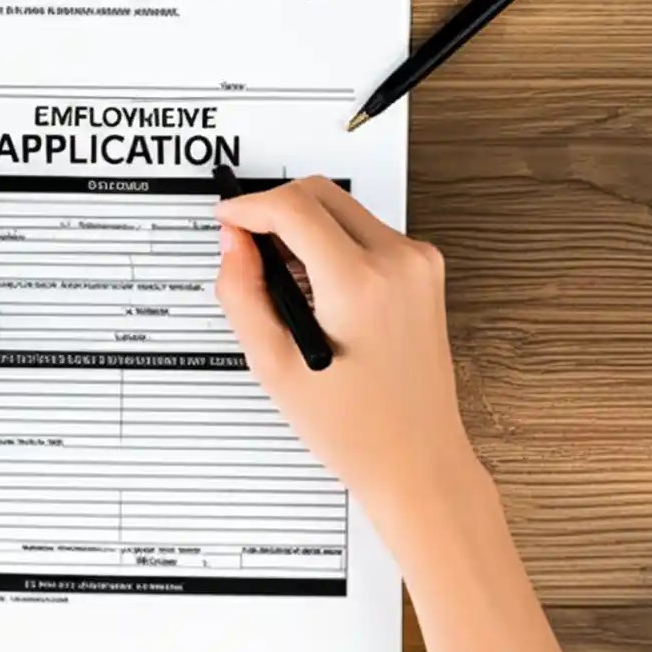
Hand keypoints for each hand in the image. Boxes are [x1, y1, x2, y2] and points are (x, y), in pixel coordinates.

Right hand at [214, 177, 475, 509]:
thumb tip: (233, 245)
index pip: (293, 207)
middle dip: (274, 208)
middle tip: (244, 246)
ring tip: (279, 279)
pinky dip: (330, 243)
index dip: (248, 207)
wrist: (418, 459)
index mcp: (359, 284)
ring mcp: (419, 264)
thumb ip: (242, 294)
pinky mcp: (425, 271)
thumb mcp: (273, 365)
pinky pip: (366, 231)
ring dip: (302, 226)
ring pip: (343, 208)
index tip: (227, 221)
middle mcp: (399, 262)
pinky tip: (314, 288)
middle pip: (320, 192)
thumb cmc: (354, 427)